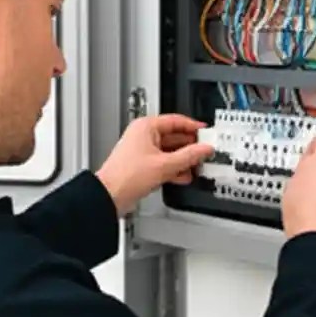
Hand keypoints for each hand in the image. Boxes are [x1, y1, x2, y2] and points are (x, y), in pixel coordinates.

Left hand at [96, 114, 214, 214]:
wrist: (110, 195)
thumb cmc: (126, 176)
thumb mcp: (165, 164)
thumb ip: (189, 156)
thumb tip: (204, 149)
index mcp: (145, 127)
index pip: (175, 121)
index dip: (193, 126)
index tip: (205, 132)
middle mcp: (143, 136)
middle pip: (174, 137)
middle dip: (190, 146)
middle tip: (204, 152)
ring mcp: (142, 151)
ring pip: (170, 151)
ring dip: (183, 159)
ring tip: (197, 165)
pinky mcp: (143, 166)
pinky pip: (164, 162)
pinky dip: (174, 168)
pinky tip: (183, 175)